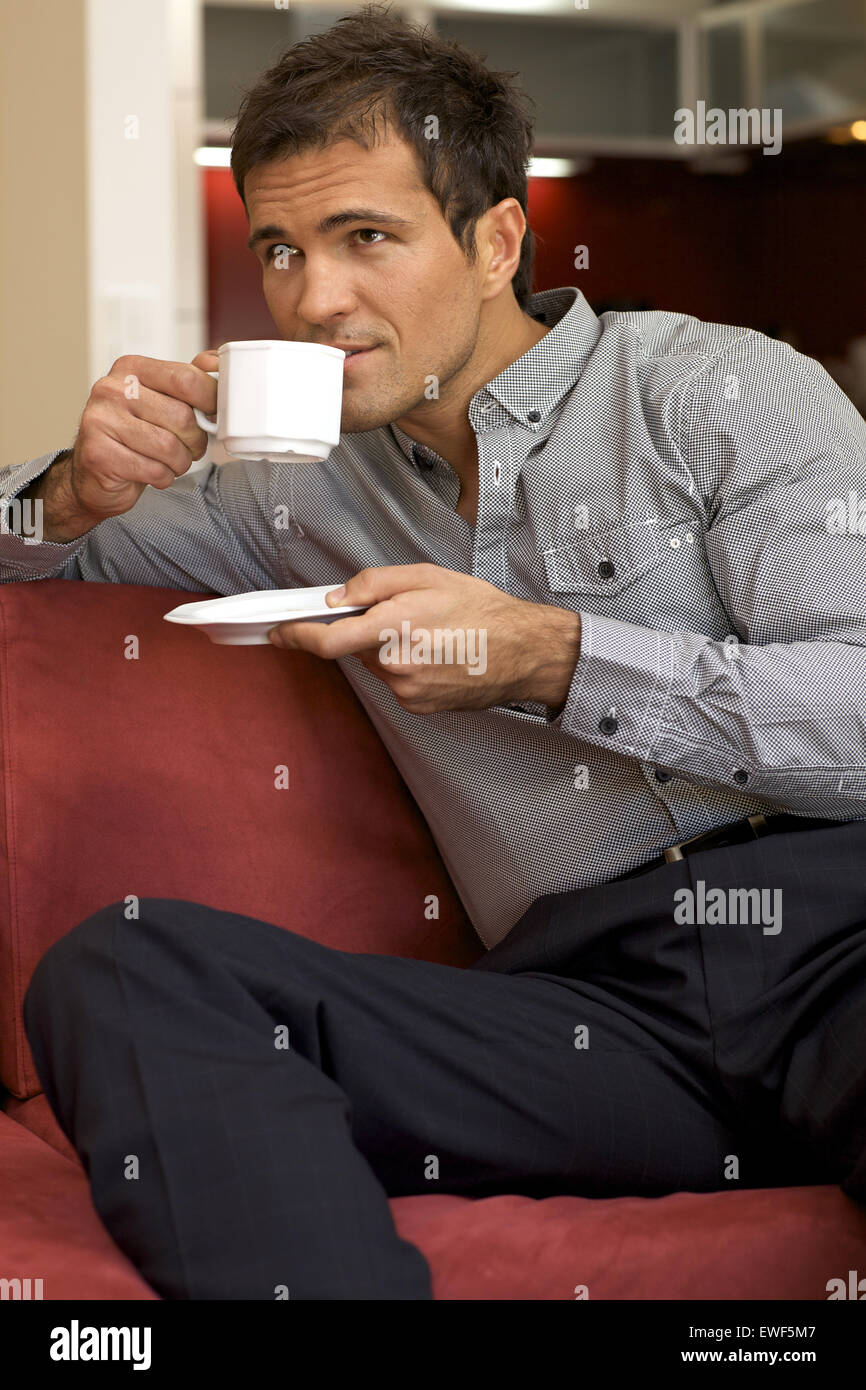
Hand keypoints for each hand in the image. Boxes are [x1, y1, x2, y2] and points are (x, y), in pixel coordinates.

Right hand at [60, 350, 218, 523]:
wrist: (95, 472)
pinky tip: (152, 472)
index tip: (214, 415)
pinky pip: (154, 470)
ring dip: (179, 462)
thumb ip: (189, 380)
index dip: (211, 402)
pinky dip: (163, 477)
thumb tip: (215, 363)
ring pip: (169, 447)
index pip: (187, 378)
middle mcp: (112, 389)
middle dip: (195, 440)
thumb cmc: (134, 435)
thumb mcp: (161, 400)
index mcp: (132, 368)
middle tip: (189, 447)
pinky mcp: (98, 454)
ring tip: (169, 461)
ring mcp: (101, 420)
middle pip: (182, 417)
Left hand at [268, 563, 581, 714]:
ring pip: (378, 665)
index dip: (295, 637)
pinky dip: (408, 667)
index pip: (326, 640)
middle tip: (407, 616)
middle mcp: (394, 665)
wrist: (525, 653)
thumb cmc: (481, 609)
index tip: (276, 632)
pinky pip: (397, 682)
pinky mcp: (419, 706)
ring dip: (391, 648)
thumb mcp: (427, 576)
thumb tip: (335, 598)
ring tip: (433, 635)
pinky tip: (439, 656)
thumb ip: (373, 584)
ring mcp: (406, 691)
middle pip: (356, 648)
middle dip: (368, 630)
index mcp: (393, 628)